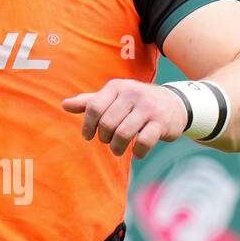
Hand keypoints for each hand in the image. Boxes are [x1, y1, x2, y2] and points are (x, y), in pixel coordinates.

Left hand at [62, 79, 188, 158]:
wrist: (175, 103)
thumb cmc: (137, 102)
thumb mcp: (114, 98)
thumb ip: (90, 102)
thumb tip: (64, 104)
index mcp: (117, 87)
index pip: (94, 107)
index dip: (87, 126)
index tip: (89, 135)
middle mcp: (133, 93)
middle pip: (107, 124)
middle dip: (104, 138)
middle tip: (108, 142)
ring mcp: (148, 108)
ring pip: (123, 134)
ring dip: (117, 148)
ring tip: (118, 149)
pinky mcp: (162, 122)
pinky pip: (144, 142)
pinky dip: (138, 152)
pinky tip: (136, 153)